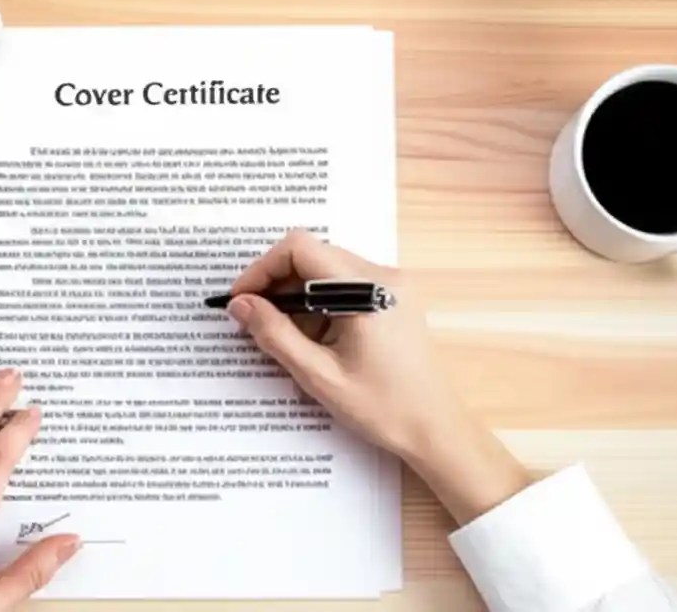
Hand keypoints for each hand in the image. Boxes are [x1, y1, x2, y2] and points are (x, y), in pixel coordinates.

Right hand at [227, 229, 530, 523]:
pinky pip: (343, 285)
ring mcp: (391, 286)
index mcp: (367, 288)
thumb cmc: (384, 408)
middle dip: (275, 283)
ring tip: (284, 337)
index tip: (241, 300)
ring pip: (325, 270)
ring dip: (296, 296)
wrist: (436, 429)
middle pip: (311, 255)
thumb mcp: (319, 375)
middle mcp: (382, 276)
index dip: (262, 269)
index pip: (300, 248)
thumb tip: (240, 305)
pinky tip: (312, 339)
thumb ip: (275, 335)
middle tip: (252, 319)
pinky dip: (318, 303)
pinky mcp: (392, 299)